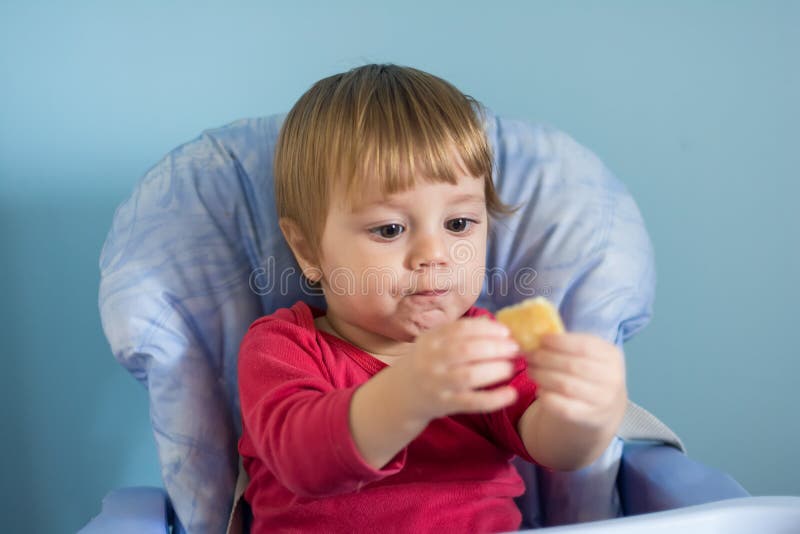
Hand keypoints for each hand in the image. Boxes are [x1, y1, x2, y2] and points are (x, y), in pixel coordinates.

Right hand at [394, 317, 520, 422]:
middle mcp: (432, 360)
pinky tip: (510, 394)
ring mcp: (437, 383)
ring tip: (511, 368)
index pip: (461, 329)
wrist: (400, 394)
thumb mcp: (433, 342)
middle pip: (467, 350)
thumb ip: (458, 332)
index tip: (506, 332)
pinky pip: (472, 402)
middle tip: (514, 349)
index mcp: (431, 340)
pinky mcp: (444, 404)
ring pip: (469, 375)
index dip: (487, 329)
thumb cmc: (426, 363)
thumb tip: (493, 324)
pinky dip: (494, 399)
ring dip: (495, 370)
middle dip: (495, 348)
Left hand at [525, 333, 626, 432]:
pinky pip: (563, 407)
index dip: (560, 342)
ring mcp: (603, 400)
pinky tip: (540, 390)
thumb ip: (569, 344)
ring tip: (531, 371)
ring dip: (542, 376)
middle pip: (572, 366)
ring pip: (566, 386)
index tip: (541, 339)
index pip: (584, 346)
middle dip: (546, 359)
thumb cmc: (590, 373)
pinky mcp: (591, 417)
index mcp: (612, 356)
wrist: (605, 407)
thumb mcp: (589, 355)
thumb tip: (535, 334)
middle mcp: (612, 378)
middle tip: (529, 356)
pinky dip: (547, 397)